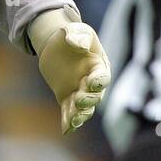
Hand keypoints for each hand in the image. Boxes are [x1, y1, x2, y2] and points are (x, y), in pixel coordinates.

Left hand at [28, 7, 110, 134]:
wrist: (57, 46)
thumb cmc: (71, 35)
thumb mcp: (75, 30)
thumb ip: (77, 35)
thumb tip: (78, 43)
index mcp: (98, 66)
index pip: (103, 77)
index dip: (98, 81)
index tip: (91, 82)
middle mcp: (92, 83)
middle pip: (95, 97)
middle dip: (88, 100)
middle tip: (78, 100)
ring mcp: (80, 92)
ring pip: (84, 109)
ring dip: (80, 115)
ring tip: (74, 120)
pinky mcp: (67, 98)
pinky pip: (68, 112)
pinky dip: (67, 121)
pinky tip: (65, 130)